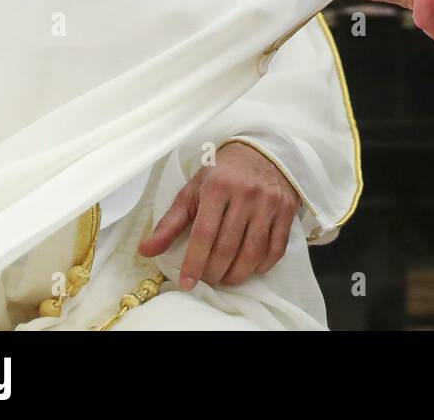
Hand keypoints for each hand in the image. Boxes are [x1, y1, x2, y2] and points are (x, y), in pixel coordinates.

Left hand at [137, 141, 301, 289]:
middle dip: (214, 272)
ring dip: (237, 274)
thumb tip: (146, 251)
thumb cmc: (222, 173)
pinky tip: (250, 269)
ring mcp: (269, 202)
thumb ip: (170, 222)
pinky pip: (277, 248)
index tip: (187, 282)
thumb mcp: (193, 191)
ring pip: (253, 252)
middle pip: (228, 246)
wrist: (261, 150)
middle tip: (207, 279)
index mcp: (217, 187)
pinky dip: (263, 265)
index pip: (204, 234)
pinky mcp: (287, 210)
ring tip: (226, 279)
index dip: (194, 263)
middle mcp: (246, 194)